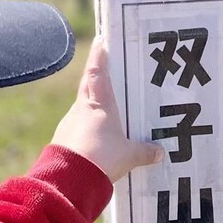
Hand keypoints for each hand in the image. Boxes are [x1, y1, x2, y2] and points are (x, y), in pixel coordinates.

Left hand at [51, 36, 164, 183]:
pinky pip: (77, 128)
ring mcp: (69, 124)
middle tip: (103, 68)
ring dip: (90, 105)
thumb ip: (144, 152)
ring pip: (81, 108)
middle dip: (95, 76)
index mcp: (98, 105)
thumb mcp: (129, 156)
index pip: (97, 72)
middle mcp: (81, 109)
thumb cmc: (103, 159)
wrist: (71, 181)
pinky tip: (95, 138)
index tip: (100, 40)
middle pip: (87, 86)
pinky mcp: (63, 141)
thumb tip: (159, 152)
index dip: (99, 56)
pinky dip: (86, 128)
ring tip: (105, 110)